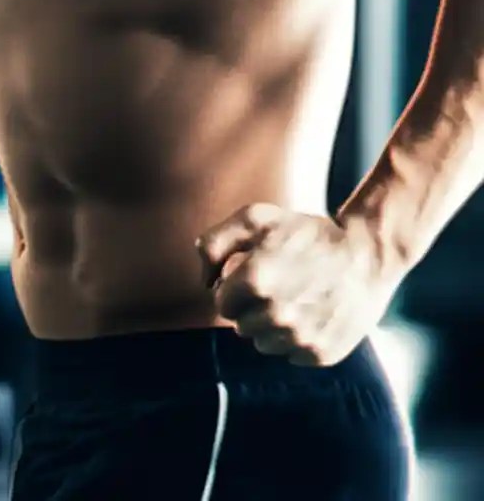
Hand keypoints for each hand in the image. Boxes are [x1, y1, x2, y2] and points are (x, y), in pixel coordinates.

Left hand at [196, 203, 404, 365]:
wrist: (369, 253)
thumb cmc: (307, 233)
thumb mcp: (256, 219)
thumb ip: (214, 243)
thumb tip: (204, 283)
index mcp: (256, 280)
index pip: (221, 305)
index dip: (234, 290)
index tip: (254, 277)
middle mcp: (276, 313)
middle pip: (241, 327)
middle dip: (253, 308)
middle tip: (281, 286)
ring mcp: (301, 336)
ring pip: (264, 344)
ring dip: (273, 326)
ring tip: (298, 300)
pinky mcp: (322, 353)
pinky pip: (292, 355)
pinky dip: (299, 340)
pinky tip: (315, 314)